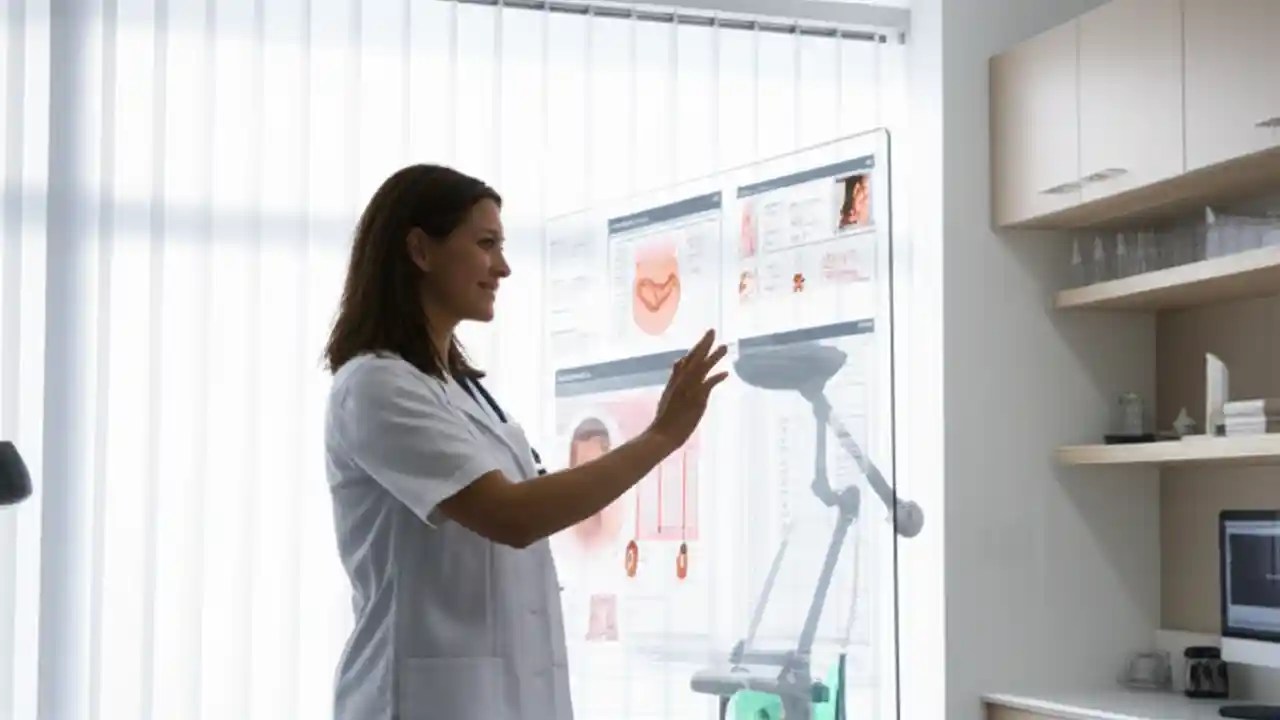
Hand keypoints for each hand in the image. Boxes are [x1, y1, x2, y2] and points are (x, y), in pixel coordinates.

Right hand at [649, 329, 728, 451]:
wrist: (662, 435)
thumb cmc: (664, 421)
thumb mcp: (667, 396)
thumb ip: (674, 380)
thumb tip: (678, 363)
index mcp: (674, 382)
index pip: (685, 361)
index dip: (695, 350)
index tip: (706, 339)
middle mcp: (680, 382)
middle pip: (693, 359)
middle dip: (704, 344)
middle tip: (712, 331)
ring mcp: (688, 390)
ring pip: (701, 368)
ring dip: (713, 356)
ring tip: (724, 346)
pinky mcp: (695, 399)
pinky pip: (707, 385)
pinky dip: (716, 378)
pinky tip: (726, 373)